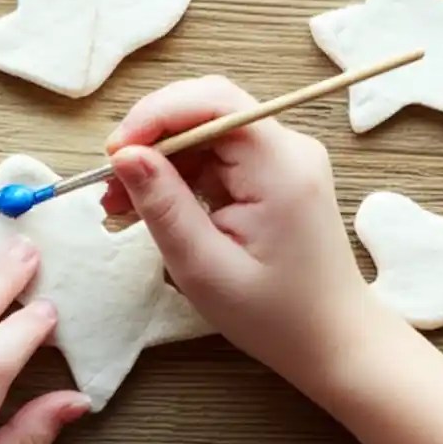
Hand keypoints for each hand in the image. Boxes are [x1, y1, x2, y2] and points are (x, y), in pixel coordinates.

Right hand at [103, 76, 375, 387]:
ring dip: (159, 159)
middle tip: (110, 183)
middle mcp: (288, 150)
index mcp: (280, 167)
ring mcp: (284, 159)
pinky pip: (217, 156)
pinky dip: (179, 174)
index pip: (213, 102)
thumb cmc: (275, 316)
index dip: (156, 115)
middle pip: (206, 110)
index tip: (115, 153)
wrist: (333, 340)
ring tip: (121, 204)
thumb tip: (126, 155)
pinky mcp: (275, 174)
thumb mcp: (204, 267)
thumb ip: (164, 205)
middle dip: (151, 138)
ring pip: (205, 133)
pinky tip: (151, 205)